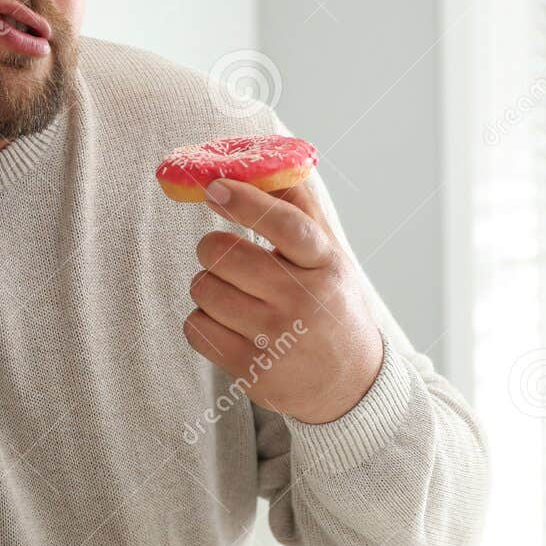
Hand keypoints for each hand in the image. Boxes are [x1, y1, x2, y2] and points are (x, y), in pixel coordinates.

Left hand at [184, 178, 384, 424]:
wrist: (350, 385)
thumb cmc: (331, 305)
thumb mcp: (330, 256)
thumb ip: (300, 207)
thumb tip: (264, 161)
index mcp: (325, 265)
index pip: (283, 223)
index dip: (244, 200)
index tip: (214, 186)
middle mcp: (302, 301)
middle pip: (224, 255)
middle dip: (213, 249)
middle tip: (224, 255)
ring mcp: (274, 339)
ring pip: (204, 289)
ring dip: (208, 286)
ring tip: (234, 295)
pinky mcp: (250, 370)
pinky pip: (195, 327)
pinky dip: (203, 321)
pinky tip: (228, 324)